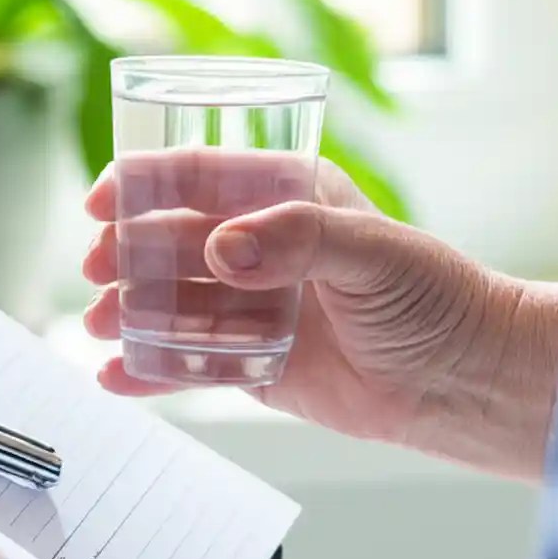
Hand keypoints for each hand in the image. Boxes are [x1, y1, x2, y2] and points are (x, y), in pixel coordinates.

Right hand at [82, 153, 557, 476]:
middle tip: (96, 272)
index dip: (142, 184)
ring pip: (172, 303)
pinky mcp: (251, 362)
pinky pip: (188, 362)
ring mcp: (252, 306)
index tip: (100, 204)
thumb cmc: (432, 301)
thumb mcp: (372, 253)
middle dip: (126, 253)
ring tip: (102, 326)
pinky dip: (150, 370)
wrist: (461, 381)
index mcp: (285, 199)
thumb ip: (298, 240)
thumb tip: (221, 252)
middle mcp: (261, 249)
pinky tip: (117, 376)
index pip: (198, 177)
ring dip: (131, 311)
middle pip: (171, 241)